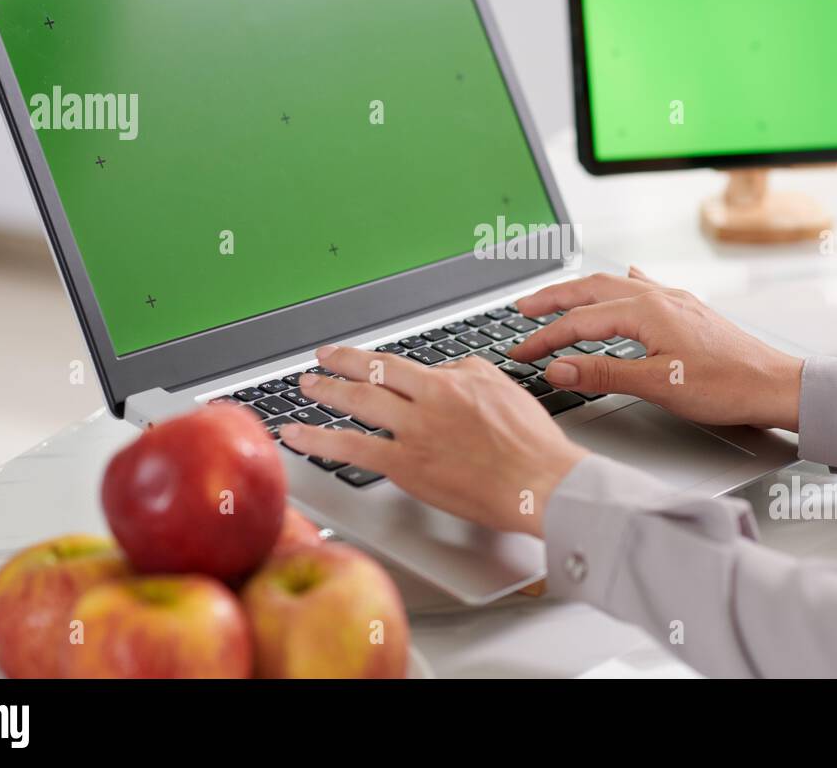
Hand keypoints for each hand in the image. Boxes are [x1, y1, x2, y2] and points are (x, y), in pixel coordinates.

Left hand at [278, 346, 587, 537]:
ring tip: (305, 389)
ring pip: (355, 405)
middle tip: (318, 363)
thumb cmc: (530, 443)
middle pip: (368, 376)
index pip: (393, 363)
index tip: (347, 356)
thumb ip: (468, 372)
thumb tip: (448, 370)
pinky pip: (352, 449)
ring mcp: (412, 434)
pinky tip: (297, 436)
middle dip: (337, 367)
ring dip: (324, 394)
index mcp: (447, 382)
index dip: (363, 358)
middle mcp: (424, 402)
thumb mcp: (503, 387)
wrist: (539, 481)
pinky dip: (318, 439)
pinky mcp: (405, 467)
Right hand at [510, 266, 803, 430]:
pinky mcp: (687, 310)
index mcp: (647, 311)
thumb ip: (603, 373)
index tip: (520, 352)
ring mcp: (675, 300)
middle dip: (552, 298)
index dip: (544, 338)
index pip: (579, 322)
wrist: (775, 384)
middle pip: (591, 289)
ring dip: (581, 291)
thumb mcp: (658, 385)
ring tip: (557, 298)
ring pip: (615, 286)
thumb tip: (559, 366)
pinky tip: (624, 281)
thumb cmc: (726, 386)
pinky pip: (643, 287)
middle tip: (521, 309)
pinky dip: (620, 286)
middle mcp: (659, 297)